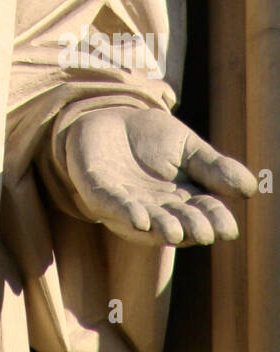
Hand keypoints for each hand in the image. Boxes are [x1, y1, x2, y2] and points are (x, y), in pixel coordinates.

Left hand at [63, 106, 257, 246]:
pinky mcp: (100, 194)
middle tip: (205, 232)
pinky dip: (125, 213)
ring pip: (148, 222)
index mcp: (184, 199)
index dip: (215, 220)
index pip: (204, 213)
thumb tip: (251, 187)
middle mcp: (158, 209)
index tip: (227, 228)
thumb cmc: (150, 139)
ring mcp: (128, 204)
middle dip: (191, 227)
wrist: (107, 119)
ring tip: (175, 232)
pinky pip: (113, 207)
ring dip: (161, 227)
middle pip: (179, 222)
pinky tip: (139, 219)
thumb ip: (214, 167)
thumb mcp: (187, 147)